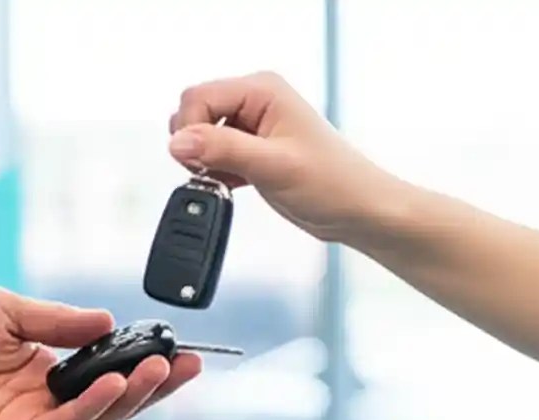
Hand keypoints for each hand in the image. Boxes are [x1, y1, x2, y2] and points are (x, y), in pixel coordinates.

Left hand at [0, 287, 200, 419]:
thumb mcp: (7, 311)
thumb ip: (58, 322)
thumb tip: (108, 321)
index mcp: (45, 374)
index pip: (108, 375)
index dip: (144, 366)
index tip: (178, 350)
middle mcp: (43, 405)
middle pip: (113, 404)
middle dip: (153, 387)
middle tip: (187, 365)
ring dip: (130, 398)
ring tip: (158, 371)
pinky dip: (89, 410)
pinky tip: (113, 387)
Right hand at [169, 71, 405, 244]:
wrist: (358, 211)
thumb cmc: (334, 183)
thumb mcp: (273, 166)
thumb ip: (222, 150)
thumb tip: (179, 141)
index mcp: (263, 90)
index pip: (198, 97)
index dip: (191, 131)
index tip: (201, 162)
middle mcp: (256, 101)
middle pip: (195, 113)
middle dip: (195, 146)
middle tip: (217, 171)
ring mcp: (254, 126)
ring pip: (201, 136)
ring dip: (206, 162)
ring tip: (232, 180)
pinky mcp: (253, 151)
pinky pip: (215, 155)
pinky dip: (216, 172)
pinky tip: (235, 185)